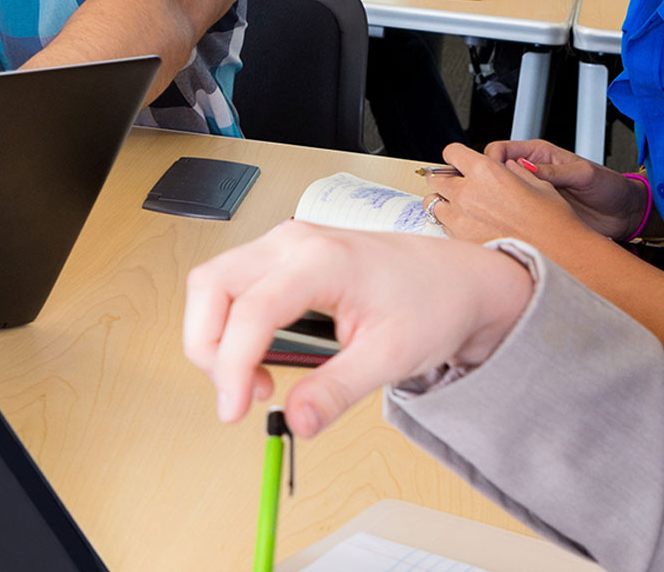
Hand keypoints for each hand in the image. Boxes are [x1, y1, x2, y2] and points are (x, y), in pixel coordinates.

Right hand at [183, 220, 535, 438]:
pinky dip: (229, 322)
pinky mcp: (281, 253)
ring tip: (251, 379)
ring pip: (213, 282)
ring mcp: (284, 242)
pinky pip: (230, 282)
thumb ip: (338, 390)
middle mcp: (293, 241)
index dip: (231, 366)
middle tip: (234, 395)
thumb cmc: (432, 304)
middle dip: (207, 346)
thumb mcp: (391, 356)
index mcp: (322, 261)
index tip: (234, 411)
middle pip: (212, 285)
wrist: (456, 279)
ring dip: (214, 335)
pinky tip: (257, 354)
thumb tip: (296, 422)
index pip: (252, 311)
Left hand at [425, 143, 609, 248]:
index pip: (452, 152)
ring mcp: (461, 219)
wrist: (560, 257)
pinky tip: (472, 227)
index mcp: (486, 172)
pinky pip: (445, 227)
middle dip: (446, 179)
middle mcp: (468, 194)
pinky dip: (452, 224)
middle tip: (460, 185)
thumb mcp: (538, 184)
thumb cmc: (554, 222)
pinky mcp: (461, 241)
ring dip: (445, 203)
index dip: (456, 156)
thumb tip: (507, 166)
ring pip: (434, 204)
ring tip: (465, 208)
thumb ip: (515, 172)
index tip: (460, 162)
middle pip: (436, 178)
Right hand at [485, 139, 645, 239]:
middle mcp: (531, 174)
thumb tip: (527, 169)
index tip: (489, 174)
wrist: (624, 214)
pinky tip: (510, 225)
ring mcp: (532, 195)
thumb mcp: (585, 175)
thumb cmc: (609, 187)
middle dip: (485, 182)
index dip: (490, 160)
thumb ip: (556, 172)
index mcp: (539, 155)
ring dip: (495, 203)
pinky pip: (513, 215)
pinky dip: (507, 220)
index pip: (501, 151)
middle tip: (484, 195)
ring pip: (500, 196)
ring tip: (495, 212)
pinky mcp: (536, 214)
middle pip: (494, 173)